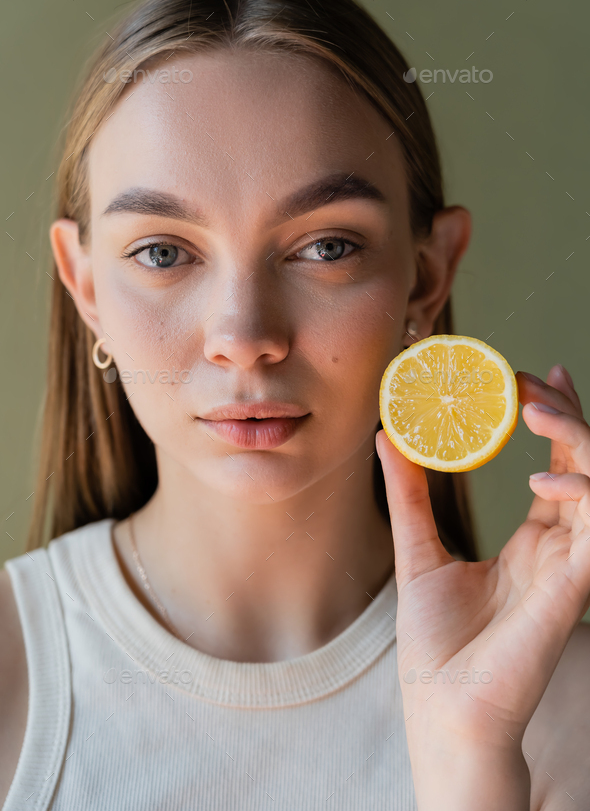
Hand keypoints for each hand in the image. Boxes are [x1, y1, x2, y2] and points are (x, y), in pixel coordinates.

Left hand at [375, 363, 589, 810]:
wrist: (444, 708)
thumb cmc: (438, 645)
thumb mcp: (418, 550)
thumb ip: (411, 495)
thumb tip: (388, 437)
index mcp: (534, 543)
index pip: (560, 467)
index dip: (556, 420)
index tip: (531, 377)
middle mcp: (561, 548)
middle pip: (585, 464)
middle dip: (567, 415)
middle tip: (535, 379)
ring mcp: (573, 566)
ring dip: (579, 438)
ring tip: (537, 409)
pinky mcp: (576, 588)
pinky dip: (581, 492)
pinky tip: (541, 477)